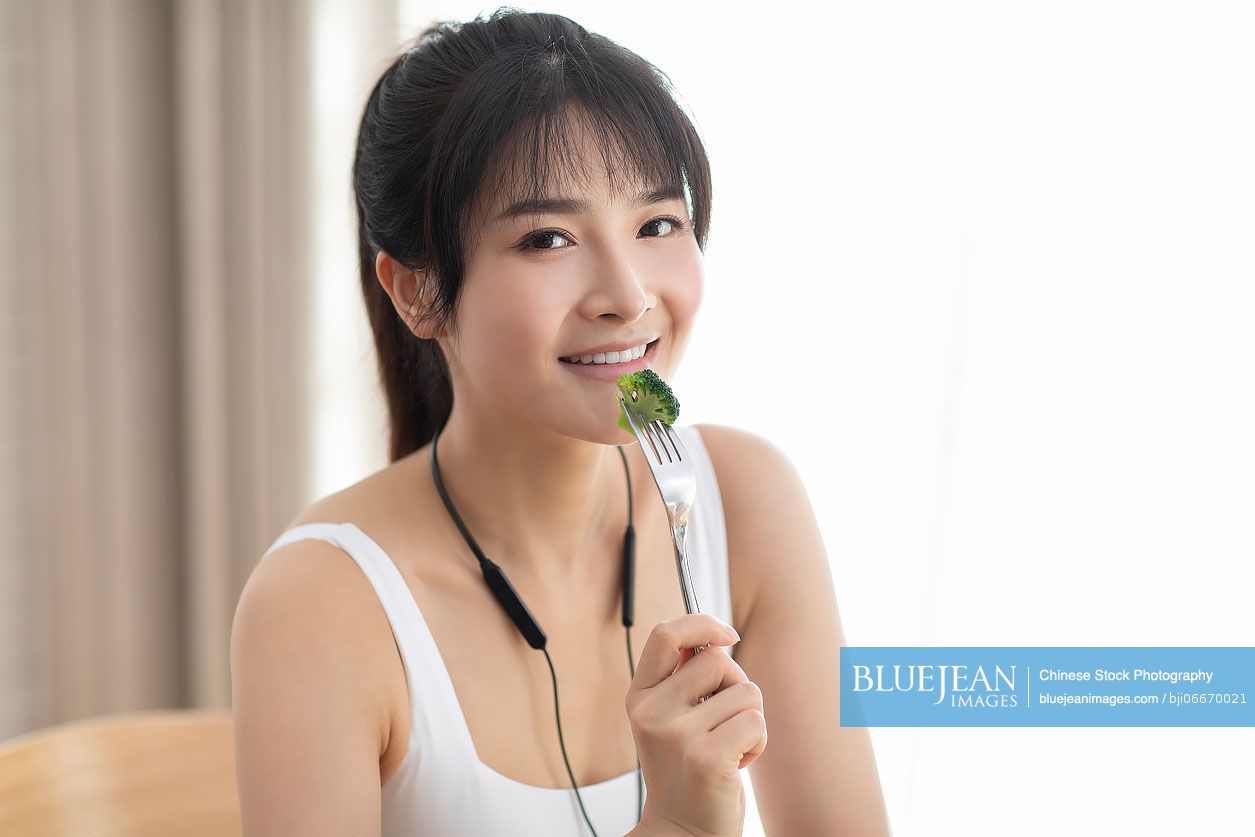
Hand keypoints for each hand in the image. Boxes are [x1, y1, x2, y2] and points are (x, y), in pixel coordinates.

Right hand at [625, 613, 767, 836]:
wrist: (683, 830)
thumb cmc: (685, 770)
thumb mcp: (669, 720)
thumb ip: (683, 679)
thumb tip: (715, 636)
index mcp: (639, 697)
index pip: (665, 635)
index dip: (701, 623)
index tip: (727, 634)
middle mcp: (651, 713)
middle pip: (718, 660)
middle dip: (735, 684)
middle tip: (724, 720)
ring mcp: (677, 736)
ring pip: (745, 692)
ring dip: (749, 719)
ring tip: (728, 747)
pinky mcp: (706, 758)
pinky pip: (755, 722)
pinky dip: (758, 742)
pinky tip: (736, 763)